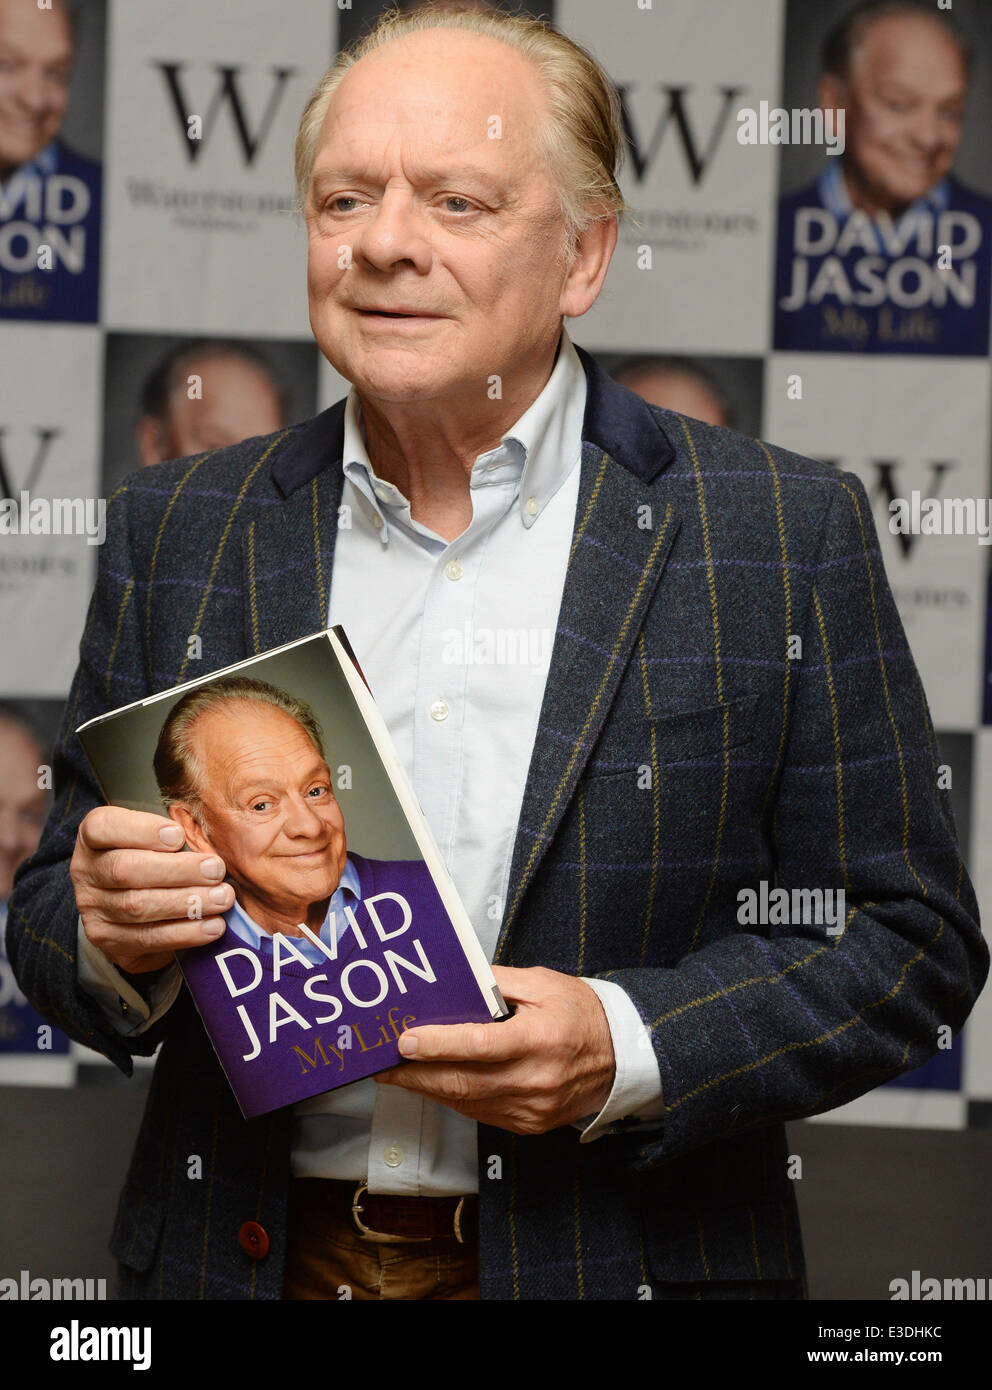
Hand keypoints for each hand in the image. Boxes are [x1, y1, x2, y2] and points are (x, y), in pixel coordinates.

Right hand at [70, 806, 234, 973]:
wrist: (128, 904)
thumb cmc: (151, 857)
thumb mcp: (154, 836)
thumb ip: (175, 834)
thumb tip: (209, 842)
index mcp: (93, 837)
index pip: (104, 826)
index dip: (141, 830)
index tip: (179, 835)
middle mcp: (86, 871)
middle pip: (125, 869)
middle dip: (177, 870)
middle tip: (216, 869)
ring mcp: (92, 908)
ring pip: (138, 906)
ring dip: (187, 903)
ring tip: (222, 898)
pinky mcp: (106, 939)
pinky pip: (147, 938)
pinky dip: (184, 933)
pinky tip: (213, 926)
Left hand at [373, 965, 615, 1133]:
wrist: (621, 1056)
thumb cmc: (582, 1014)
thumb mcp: (544, 984)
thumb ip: (497, 981)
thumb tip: (456, 981)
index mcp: (540, 1039)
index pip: (480, 1045)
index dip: (439, 1044)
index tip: (405, 1040)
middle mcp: (535, 1079)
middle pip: (463, 1082)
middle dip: (416, 1075)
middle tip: (383, 1064)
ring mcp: (532, 1107)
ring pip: (467, 1102)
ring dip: (429, 1089)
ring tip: (399, 1073)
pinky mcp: (529, 1123)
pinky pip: (481, 1113)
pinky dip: (454, 1099)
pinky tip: (435, 1084)